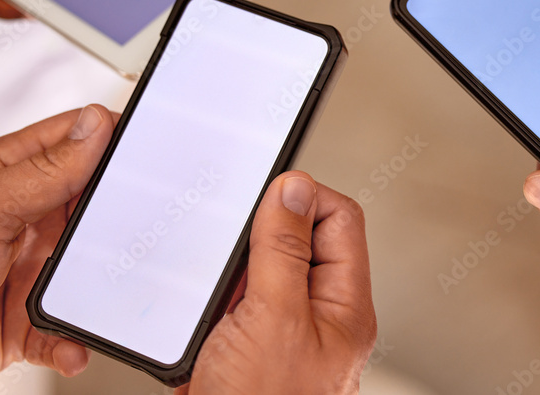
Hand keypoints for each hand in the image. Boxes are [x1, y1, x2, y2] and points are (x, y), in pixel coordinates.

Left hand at [0, 106, 115, 393]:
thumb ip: (47, 170)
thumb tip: (96, 124)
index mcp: (8, 176)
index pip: (74, 142)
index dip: (113, 140)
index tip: (152, 147)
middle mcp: (21, 219)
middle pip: (92, 208)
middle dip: (119, 218)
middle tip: (141, 225)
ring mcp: (24, 269)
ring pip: (87, 270)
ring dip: (100, 285)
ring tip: (110, 289)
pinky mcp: (24, 320)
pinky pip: (65, 328)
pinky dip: (75, 339)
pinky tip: (74, 340)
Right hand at [180, 172, 375, 394]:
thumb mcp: (274, 318)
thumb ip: (285, 249)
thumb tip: (294, 187)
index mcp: (344, 305)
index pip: (340, 221)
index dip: (304, 197)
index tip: (264, 191)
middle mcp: (320, 317)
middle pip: (300, 243)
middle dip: (260, 234)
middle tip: (226, 239)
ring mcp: (284, 335)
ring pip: (262, 274)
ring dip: (231, 272)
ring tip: (210, 289)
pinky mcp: (249, 351)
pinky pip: (234, 307)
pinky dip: (212, 304)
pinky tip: (195, 319)